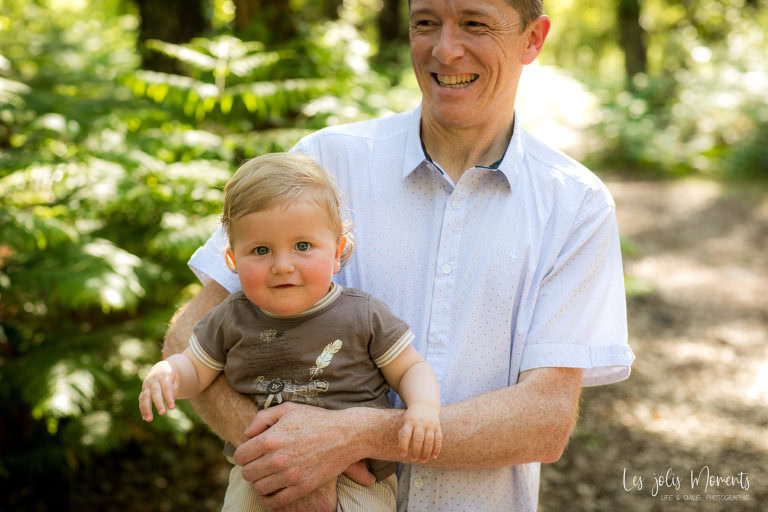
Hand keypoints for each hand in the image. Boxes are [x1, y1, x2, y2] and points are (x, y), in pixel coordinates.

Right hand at [138, 360, 178, 420]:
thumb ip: (174, 388)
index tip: (172, 408)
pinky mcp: (143, 390)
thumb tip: (171, 401)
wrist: (161, 369)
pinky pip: (141, 400)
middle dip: (158, 403)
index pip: (166, 388)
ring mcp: (147, 385)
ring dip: (147, 409)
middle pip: (155, 392)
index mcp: (163, 375)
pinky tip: (145, 418)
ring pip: (145, 397)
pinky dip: (142, 409)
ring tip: (149, 419)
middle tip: (162, 413)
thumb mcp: (176, 379)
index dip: (169, 398)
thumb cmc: (171, 376)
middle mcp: (153, 380)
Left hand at [233, 402, 364, 508]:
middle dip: (251, 468)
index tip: (252, 453)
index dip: (244, 454)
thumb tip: (247, 434)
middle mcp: (277, 459)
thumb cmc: (317, 420)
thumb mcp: (289, 409)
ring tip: (269, 475)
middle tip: (261, 464)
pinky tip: (274, 489)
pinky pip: (274, 501)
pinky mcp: (302, 487)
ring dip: (260, 482)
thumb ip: (263, 418)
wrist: (346, 435)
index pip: (240, 456)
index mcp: (271, 439)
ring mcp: (290, 475)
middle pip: (247, 474)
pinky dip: (269, 498)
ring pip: (258, 488)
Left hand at [398, 402, 441, 462]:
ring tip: (423, 461)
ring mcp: (430, 424)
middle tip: (413, 459)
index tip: (403, 455)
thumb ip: (402, 434)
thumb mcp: (404, 421)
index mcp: (409, 421)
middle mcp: (420, 422)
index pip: (405, 434)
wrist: (424, 405)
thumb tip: (401, 449)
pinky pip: (438, 439)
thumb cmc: (411, 417)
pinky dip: (437, 448)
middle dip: (416, 450)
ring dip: (426, 452)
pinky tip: (434, 456)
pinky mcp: (438, 427)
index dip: (403, 445)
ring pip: (429, 440)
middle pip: (418, 438)